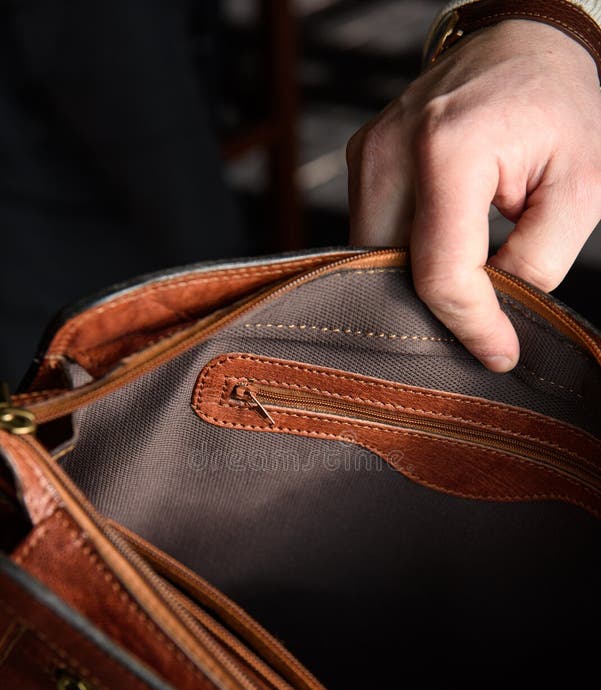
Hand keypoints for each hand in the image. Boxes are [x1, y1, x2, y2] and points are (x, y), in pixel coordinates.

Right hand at [346, 20, 600, 370]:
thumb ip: (537, 263)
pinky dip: (404, 259)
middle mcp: (390, 152)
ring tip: (468, 284)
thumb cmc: (557, 108)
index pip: (441, 274)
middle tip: (484, 328)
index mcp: (447, 149)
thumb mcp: (580, 188)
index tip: (500, 354)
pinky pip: (371, 238)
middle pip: (394, 275)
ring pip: (374, 263)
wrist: (521, 44)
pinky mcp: (361, 162)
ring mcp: (367, 156)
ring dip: (417, 285)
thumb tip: (494, 314)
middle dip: (436, 312)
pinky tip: (442, 254)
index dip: (471, 326)